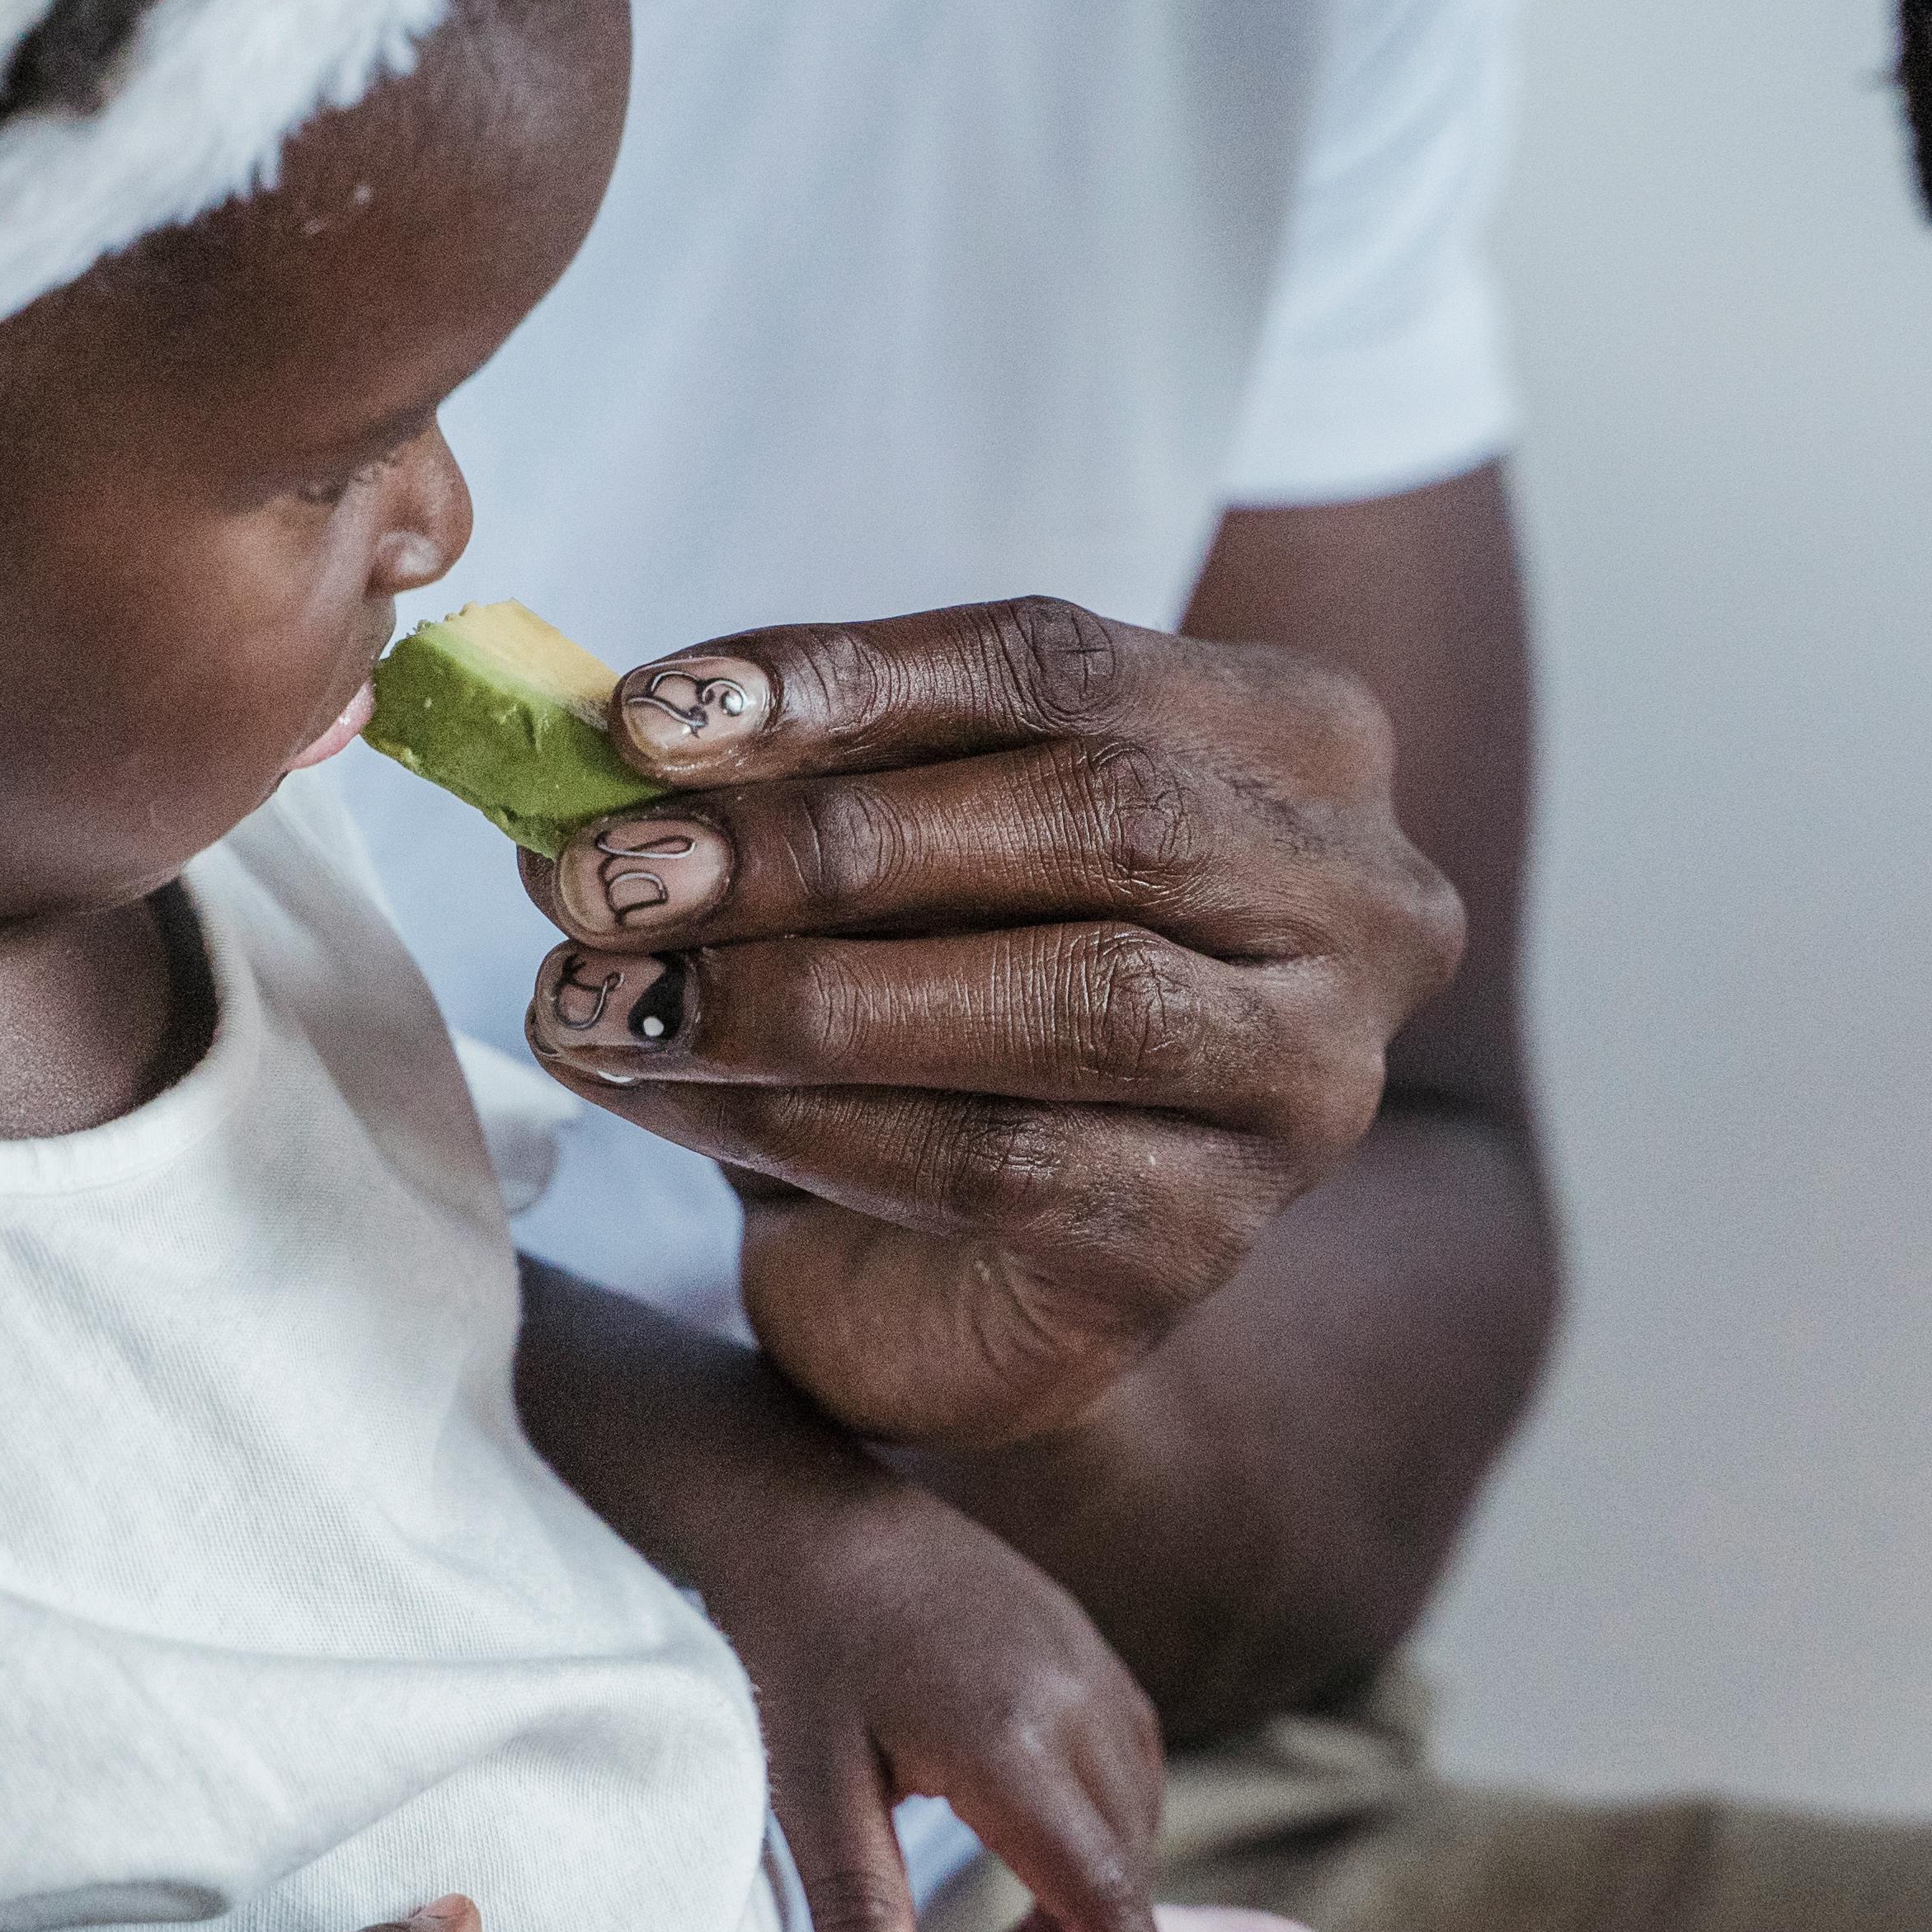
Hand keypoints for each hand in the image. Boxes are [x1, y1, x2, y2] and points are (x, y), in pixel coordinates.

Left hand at [522, 599, 1461, 1449]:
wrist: (989, 1269)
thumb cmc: (940, 998)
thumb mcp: (874, 852)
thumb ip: (776, 784)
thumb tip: (578, 756)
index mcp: (1290, 736)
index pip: (1060, 661)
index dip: (845, 677)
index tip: (644, 714)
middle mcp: (1353, 900)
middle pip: (1097, 817)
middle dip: (820, 843)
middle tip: (607, 871)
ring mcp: (1305, 1082)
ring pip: (1064, 1005)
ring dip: (800, 996)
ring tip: (605, 994)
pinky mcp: (1209, 1242)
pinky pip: (1005, 1166)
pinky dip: (808, 1127)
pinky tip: (669, 1097)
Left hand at [705, 1467, 1176, 1931]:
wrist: (805, 1511)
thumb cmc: (793, 1648)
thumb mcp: (805, 1783)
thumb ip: (855, 1905)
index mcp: (1006, 1740)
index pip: (1095, 1886)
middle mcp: (1072, 1696)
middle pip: (1124, 1857)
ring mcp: (1088, 1658)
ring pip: (1136, 1808)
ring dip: (1102, 1879)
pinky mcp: (1084, 1639)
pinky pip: (1131, 1753)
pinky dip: (1108, 1818)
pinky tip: (1044, 1842)